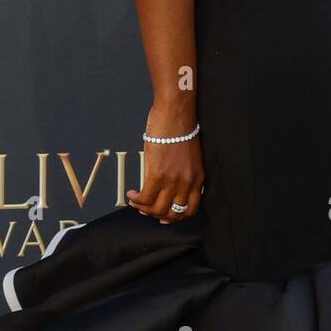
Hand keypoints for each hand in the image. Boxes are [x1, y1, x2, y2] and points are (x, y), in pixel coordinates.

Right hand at [127, 104, 204, 222]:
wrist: (176, 114)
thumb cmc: (181, 130)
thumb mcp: (190, 157)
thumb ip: (184, 174)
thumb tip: (168, 186)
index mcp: (198, 178)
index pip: (190, 209)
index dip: (175, 217)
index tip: (164, 215)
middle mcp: (187, 182)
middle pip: (173, 213)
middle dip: (158, 215)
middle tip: (147, 211)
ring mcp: (173, 180)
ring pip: (157, 209)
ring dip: (144, 210)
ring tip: (136, 202)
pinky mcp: (157, 174)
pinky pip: (145, 199)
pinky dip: (136, 201)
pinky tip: (131, 194)